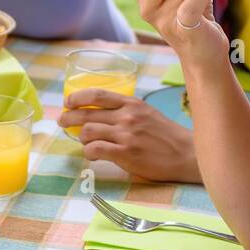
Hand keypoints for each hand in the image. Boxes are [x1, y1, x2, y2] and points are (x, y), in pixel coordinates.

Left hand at [60, 89, 200, 182]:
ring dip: (81, 138)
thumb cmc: (167, 136)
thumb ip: (127, 110)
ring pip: (87, 132)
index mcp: (132, 103)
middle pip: (86, 113)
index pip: (97, 95)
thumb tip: (101, 113)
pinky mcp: (125, 154)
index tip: (67, 102)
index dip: (77, 97)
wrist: (187, 155)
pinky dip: (88, 152)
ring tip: (84, 142)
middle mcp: (127, 116)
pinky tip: (92, 155)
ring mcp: (126, 135)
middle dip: (68, 117)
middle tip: (62, 121)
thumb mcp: (148, 113)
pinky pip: (95, 150)